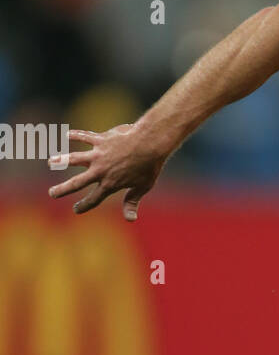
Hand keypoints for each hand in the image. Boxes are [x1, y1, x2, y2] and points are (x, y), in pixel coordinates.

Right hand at [48, 123, 166, 220]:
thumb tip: (130, 219)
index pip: (94, 199)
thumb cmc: (149, 166)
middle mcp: (100, 171)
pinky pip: (85, 137)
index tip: (76, 209)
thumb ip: (132, 202)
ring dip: (61, 160)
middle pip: (77, 183)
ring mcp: (98, 155)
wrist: (150, 143)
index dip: (84, 206)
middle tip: (52, 193)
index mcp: (110, 184)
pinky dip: (76, 135)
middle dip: (63, 189)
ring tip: (51, 162)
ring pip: (74, 158)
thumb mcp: (143, 187)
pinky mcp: (100, 140)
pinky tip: (68, 135)